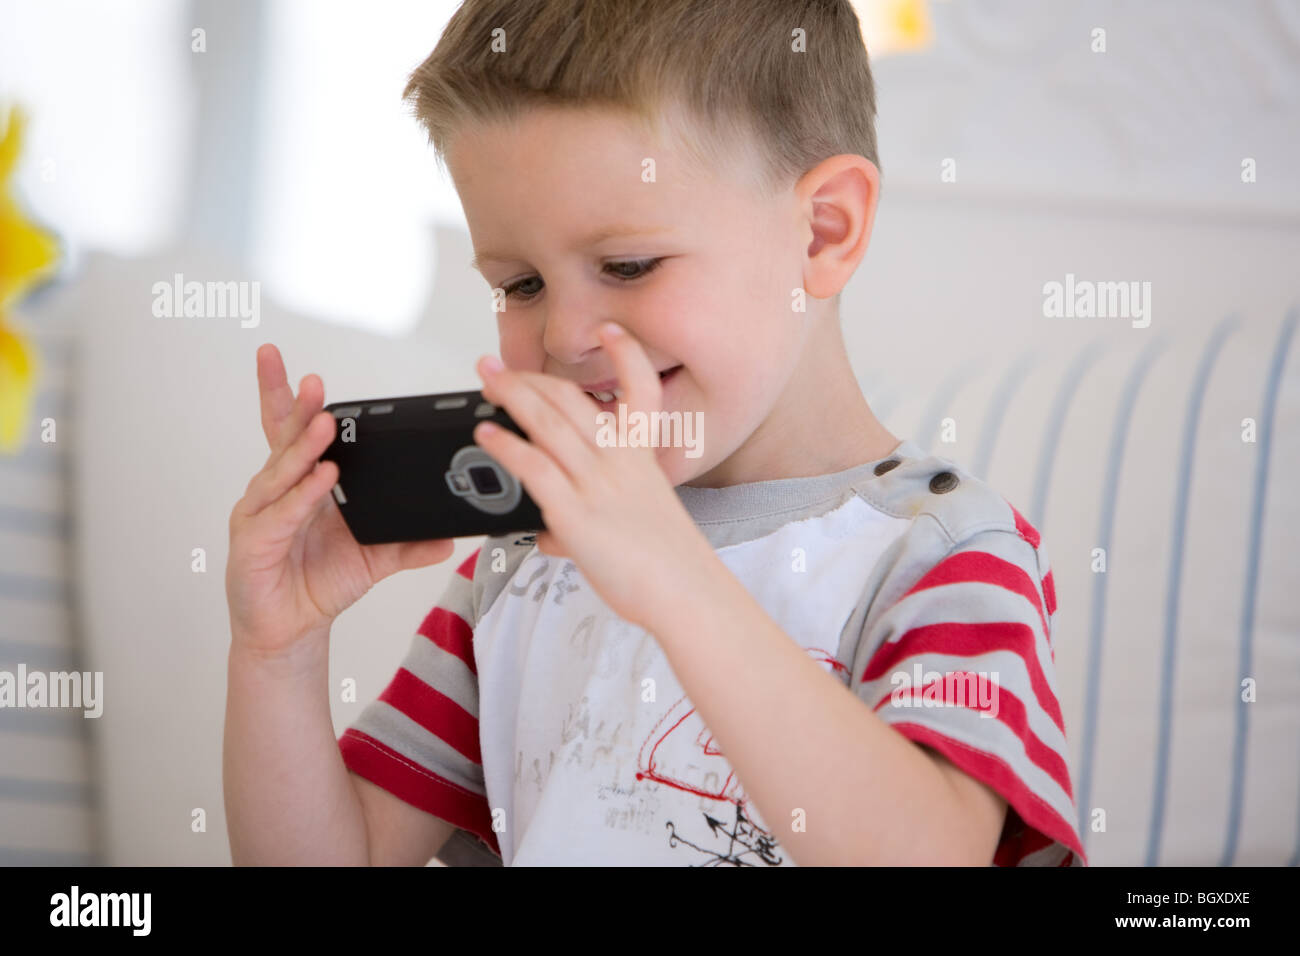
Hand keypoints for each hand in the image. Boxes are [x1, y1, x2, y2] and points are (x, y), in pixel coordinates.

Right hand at [225, 344, 454, 656]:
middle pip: (285, 441)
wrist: (291, 629)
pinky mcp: (253, 543)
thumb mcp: (376, 558)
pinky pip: (281, 514)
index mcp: (300, 483)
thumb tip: (450, 538)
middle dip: (299, 409)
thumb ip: (409, 545)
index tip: (296, 369)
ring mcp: (260, 515)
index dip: (287, 397)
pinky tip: (321, 478)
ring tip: (324, 423)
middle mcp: (274, 491)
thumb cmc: (319, 582)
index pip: (291, 432)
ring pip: (283, 473)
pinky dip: (301, 496)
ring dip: (305, 448)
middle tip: (315, 383)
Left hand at [472, 324, 712, 629]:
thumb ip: (585, 520)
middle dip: (531, 378)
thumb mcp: (636, 526)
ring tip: (486, 381)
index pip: (641, 392)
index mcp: (642, 459)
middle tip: (497, 365)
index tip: (612, 330)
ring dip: (512, 396)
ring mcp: (598, 484)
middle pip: (572, 401)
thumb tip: (549, 532)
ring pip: (548, 423)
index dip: (627, 355)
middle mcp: (621, 462)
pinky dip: (507, 446)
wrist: (686, 594)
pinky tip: (487, 434)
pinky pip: (535, 468)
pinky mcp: (577, 513)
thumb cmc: (666, 567)